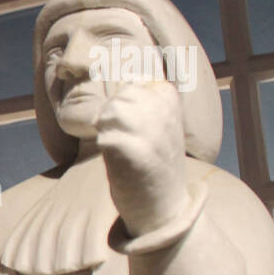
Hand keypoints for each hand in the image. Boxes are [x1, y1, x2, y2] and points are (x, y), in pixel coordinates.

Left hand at [95, 78, 189, 237]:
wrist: (163, 205)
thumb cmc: (153, 160)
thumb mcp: (155, 120)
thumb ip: (138, 98)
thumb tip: (103, 69)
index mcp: (170, 97)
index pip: (132, 81)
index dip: (123, 104)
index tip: (135, 126)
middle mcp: (165, 110)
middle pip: (120, 96)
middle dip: (111, 116)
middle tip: (122, 138)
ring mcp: (154, 130)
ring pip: (111, 112)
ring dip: (107, 131)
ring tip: (120, 147)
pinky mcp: (138, 152)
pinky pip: (106, 137)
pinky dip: (107, 148)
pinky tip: (119, 160)